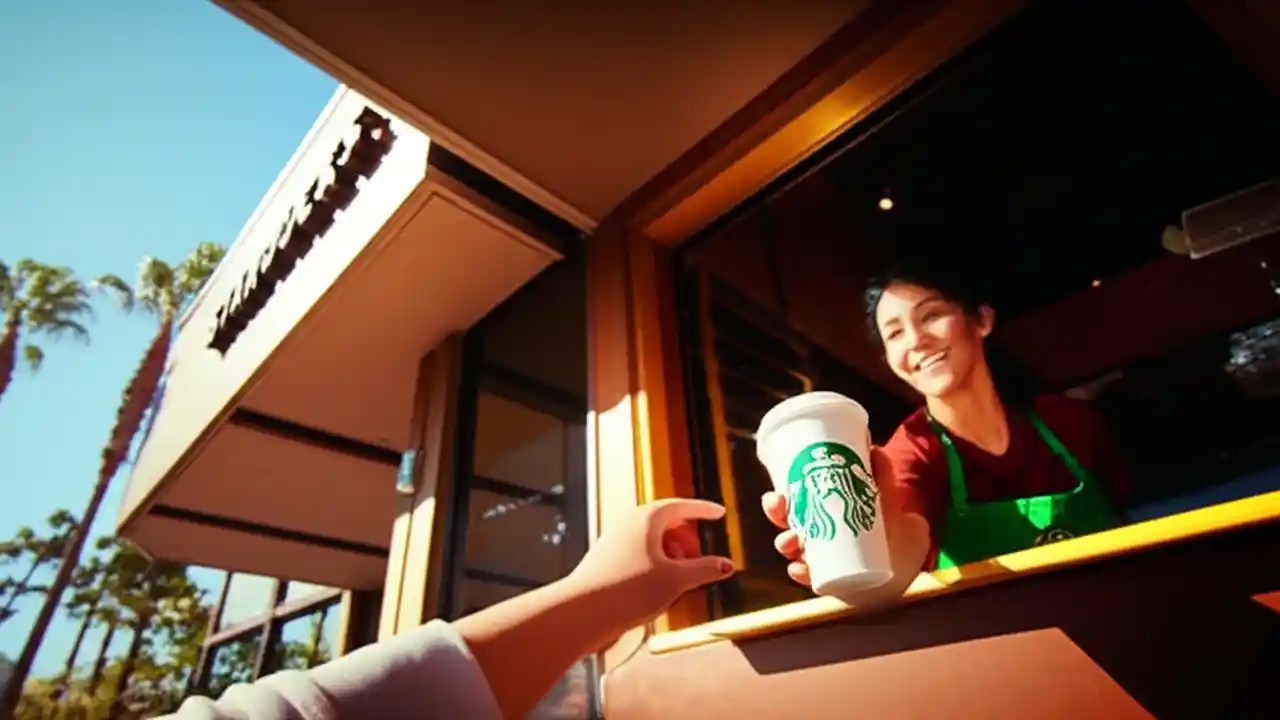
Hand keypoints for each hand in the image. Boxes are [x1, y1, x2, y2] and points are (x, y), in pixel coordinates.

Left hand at [568, 498, 734, 628]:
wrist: (582, 612)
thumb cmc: (628, 590)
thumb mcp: (675, 580)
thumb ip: (704, 570)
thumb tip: (726, 565)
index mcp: (647, 518)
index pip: (682, 506)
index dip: (704, 510)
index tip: (719, 513)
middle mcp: (629, 523)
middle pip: (666, 522)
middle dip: (686, 539)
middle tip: (699, 558)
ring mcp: (614, 540)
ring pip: (651, 540)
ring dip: (671, 554)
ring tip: (680, 578)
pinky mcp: (606, 560)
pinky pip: (638, 554)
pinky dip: (655, 564)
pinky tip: (658, 588)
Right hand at [761, 447, 929, 605]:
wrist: (904, 566)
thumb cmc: (890, 532)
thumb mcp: (887, 502)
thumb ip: (882, 478)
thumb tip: (874, 449)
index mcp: (819, 517)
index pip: (791, 509)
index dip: (778, 503)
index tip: (778, 494)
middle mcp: (814, 540)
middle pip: (785, 527)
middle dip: (777, 517)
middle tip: (778, 506)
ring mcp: (819, 562)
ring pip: (793, 552)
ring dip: (786, 543)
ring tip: (792, 539)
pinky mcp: (828, 580)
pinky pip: (809, 577)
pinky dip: (801, 573)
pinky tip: (800, 568)